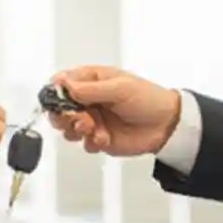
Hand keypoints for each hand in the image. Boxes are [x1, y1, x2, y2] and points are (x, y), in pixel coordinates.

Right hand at [49, 66, 180, 156]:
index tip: (61, 100)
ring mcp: (92, 119)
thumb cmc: (148, 99)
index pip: (62, 82)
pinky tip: (105, 138)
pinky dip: (92, 142)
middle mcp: (89, 99)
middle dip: (64, 115)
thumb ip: (91, 89)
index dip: (56, 92)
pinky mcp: (98, 138)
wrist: (166, 126)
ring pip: (68, 127)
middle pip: (59, 107)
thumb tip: (65, 85)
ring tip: (94, 129)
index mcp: (92, 79)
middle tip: (78, 119)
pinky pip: (83, 143)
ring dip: (78, 130)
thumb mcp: (120, 88)